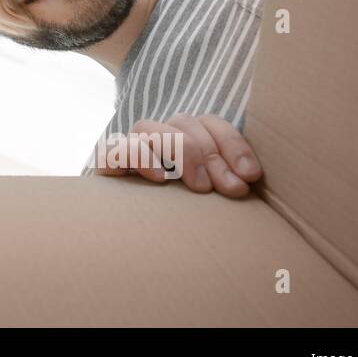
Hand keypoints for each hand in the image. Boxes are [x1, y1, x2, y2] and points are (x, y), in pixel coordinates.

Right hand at [95, 114, 262, 197]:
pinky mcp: (106, 164)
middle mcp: (158, 134)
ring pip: (147, 126)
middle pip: (184, 124)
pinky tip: (158, 178)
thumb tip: (247, 182)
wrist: (129, 234)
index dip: (233, 144)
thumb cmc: (181, 213)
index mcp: (186, 136)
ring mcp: (130, 146)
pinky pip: (114, 149)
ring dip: (178, 151)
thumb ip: (226, 183)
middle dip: (212, 156)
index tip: (250, 175)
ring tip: (198, 186)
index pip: (211, 123)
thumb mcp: (211, 194)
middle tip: (230, 189)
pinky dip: (136, 157)